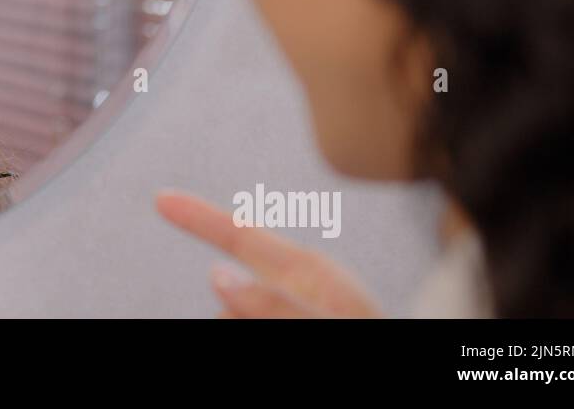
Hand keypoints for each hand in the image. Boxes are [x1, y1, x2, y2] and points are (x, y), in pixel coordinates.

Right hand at [155, 190, 380, 317]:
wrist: (414, 377)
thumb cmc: (369, 337)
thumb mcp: (327, 323)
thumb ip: (274, 302)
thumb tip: (215, 274)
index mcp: (309, 271)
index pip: (240, 233)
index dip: (196, 215)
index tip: (159, 197)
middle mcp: (296, 288)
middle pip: (230, 294)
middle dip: (230, 311)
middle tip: (265, 324)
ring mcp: (291, 309)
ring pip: (232, 315)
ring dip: (240, 320)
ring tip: (292, 332)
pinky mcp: (289, 320)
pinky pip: (244, 319)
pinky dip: (246, 320)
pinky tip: (272, 326)